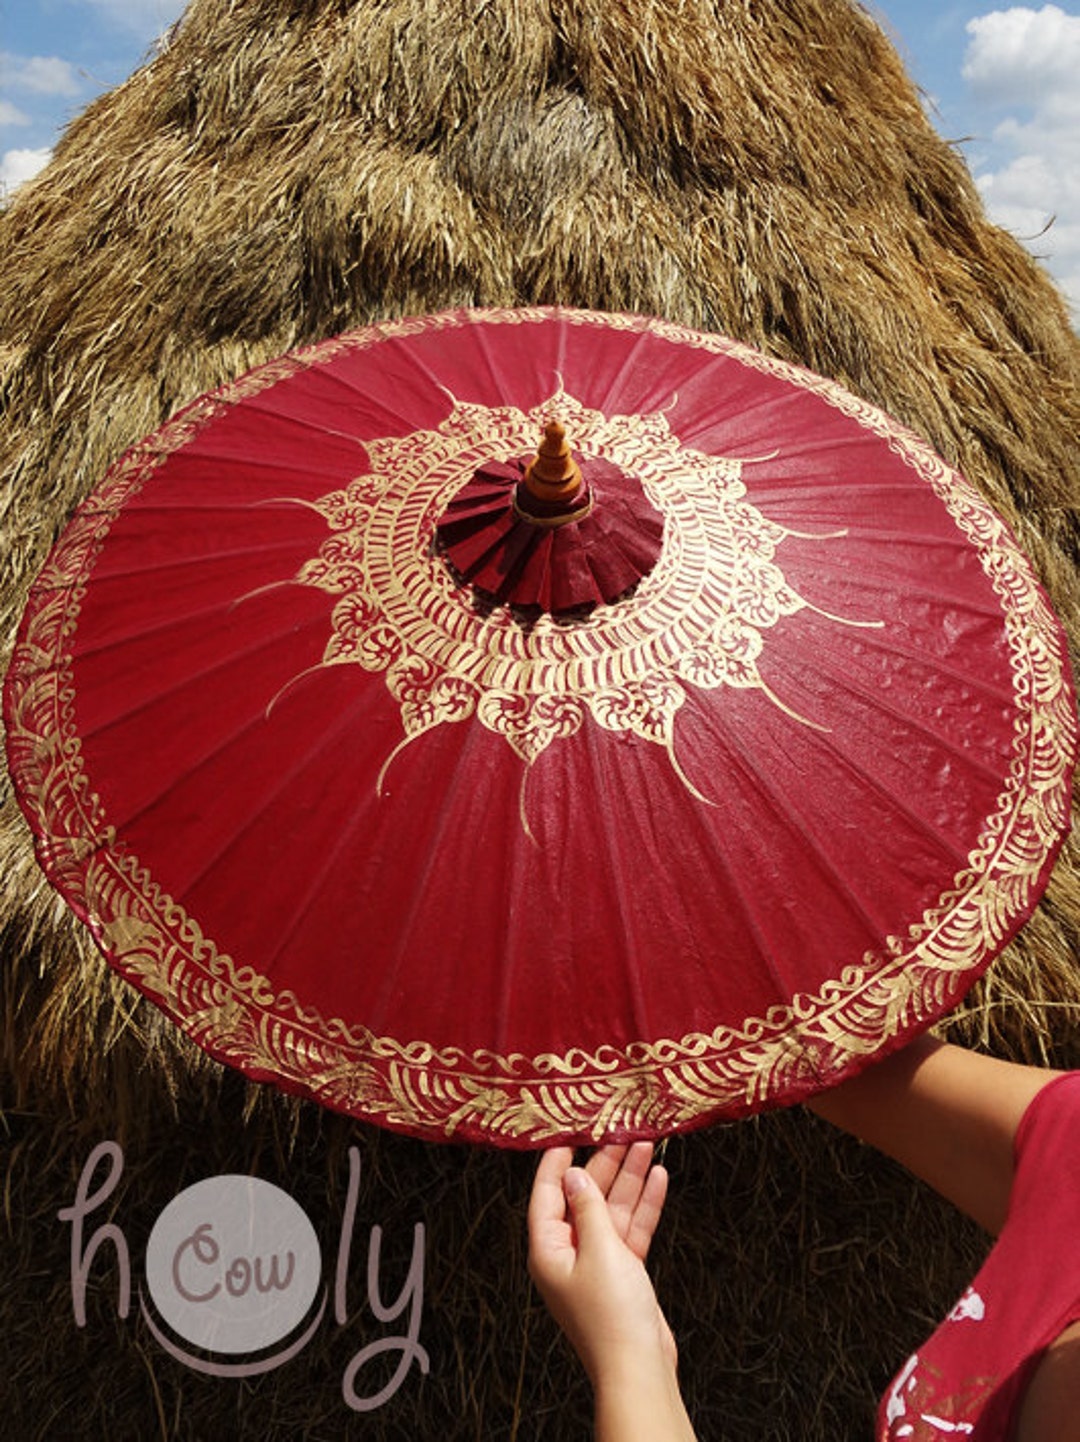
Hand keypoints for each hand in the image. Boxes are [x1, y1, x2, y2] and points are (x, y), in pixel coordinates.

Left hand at [527, 1142, 675, 1386]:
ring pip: (612, 1209)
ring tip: (647, 1145)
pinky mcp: (624, 1271)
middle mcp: (570, 1252)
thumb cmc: (611, 1316)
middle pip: (584, 1196)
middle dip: (605, 1164)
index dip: (556, 1161)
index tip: (569, 1132)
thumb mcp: (598, 1250)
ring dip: (630, 1178)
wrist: (639, 1366)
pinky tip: (658, 1179)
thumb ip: (587, 1208)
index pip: (547, 1194)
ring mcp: (598, 1262)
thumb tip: (572, 1175)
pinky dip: (645, 1204)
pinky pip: (632, 1228)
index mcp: (548, 1249)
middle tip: (623, 1132)